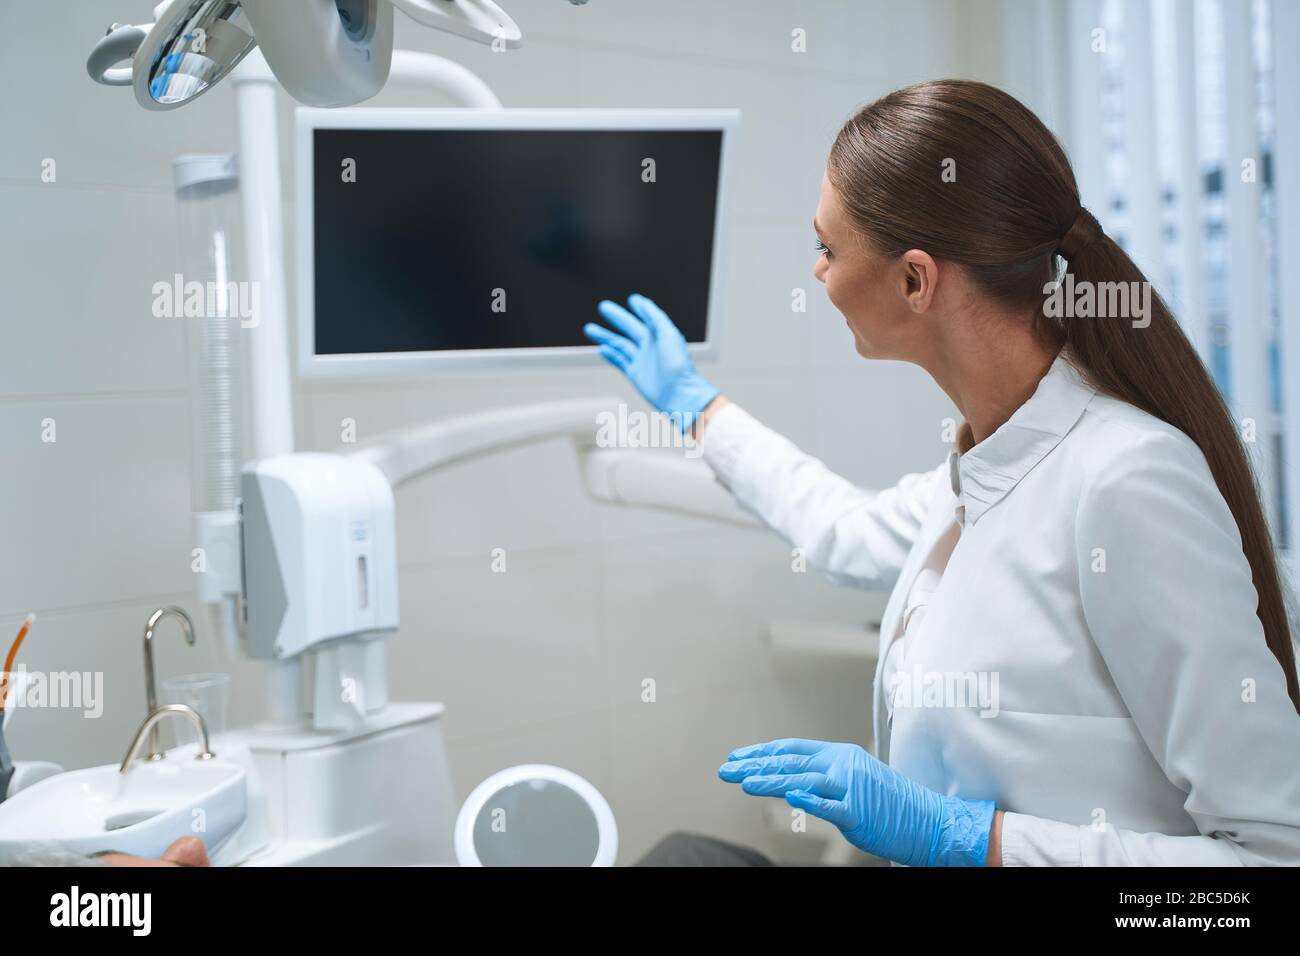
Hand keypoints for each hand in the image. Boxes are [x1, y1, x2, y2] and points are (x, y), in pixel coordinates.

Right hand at [583, 293, 719, 433]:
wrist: (678, 393)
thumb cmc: (678, 364)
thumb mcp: (668, 334)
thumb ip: (655, 317)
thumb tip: (643, 301)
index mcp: (660, 335)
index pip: (647, 317)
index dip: (640, 308)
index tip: (632, 299)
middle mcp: (650, 346)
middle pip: (629, 328)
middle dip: (616, 318)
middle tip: (603, 307)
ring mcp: (642, 360)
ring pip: (620, 344)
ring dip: (605, 336)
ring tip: (589, 329)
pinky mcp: (636, 374)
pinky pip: (620, 361)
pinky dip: (610, 355)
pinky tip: (601, 349)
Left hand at [718, 738, 995, 866]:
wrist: (928, 821)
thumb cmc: (889, 805)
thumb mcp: (852, 783)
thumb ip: (821, 779)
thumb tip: (789, 782)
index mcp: (840, 755)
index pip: (792, 749)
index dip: (762, 752)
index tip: (737, 757)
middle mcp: (843, 765)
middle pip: (791, 762)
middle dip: (755, 765)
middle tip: (726, 769)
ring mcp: (852, 787)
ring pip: (804, 780)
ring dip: (771, 781)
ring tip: (744, 782)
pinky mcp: (860, 811)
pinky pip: (830, 805)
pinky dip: (810, 800)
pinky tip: (790, 796)